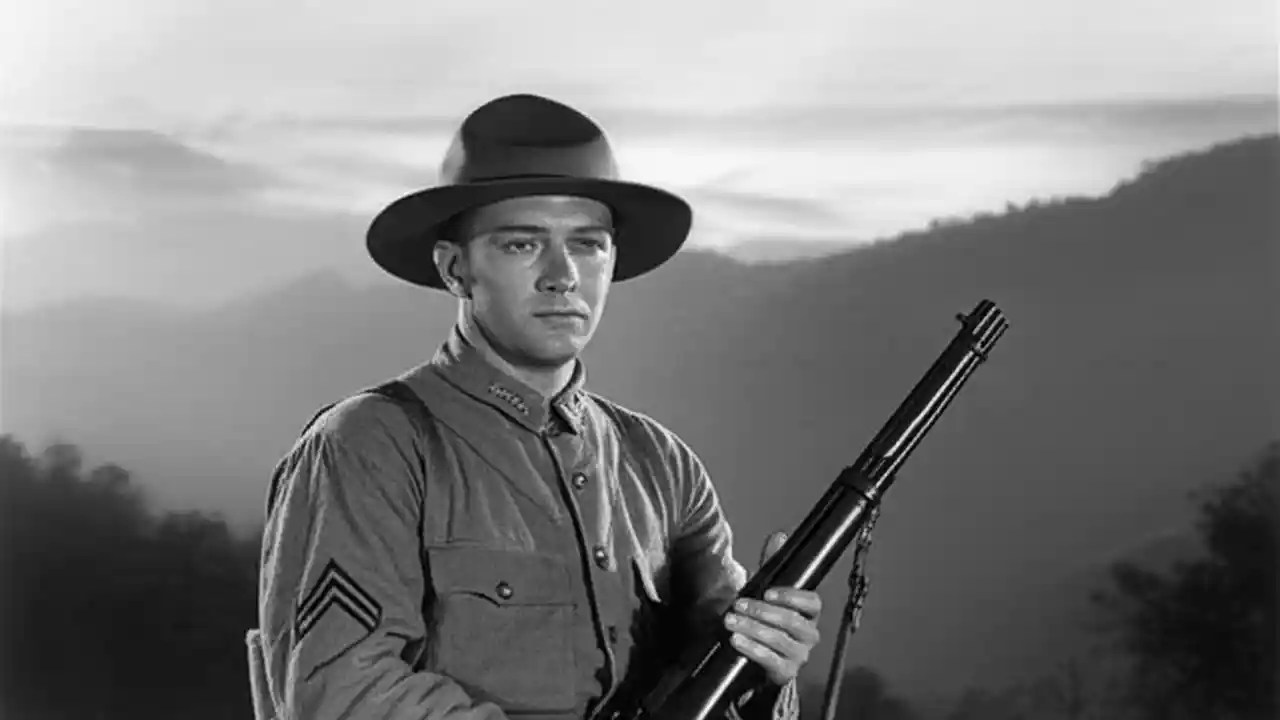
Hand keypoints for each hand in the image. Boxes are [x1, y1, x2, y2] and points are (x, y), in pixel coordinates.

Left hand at [723, 530, 822, 685]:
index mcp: (808, 614)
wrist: (761, 661)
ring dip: (753, 629)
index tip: (769, 592)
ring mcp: (799, 656)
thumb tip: (779, 536)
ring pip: (779, 640)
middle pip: (792, 621)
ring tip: (730, 621)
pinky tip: (736, 640)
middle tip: (738, 605)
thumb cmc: (768, 622)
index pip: (812, 603)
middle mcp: (809, 635)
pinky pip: (771, 661)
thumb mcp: (768, 592)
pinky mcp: (785, 673)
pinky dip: (752, 649)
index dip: (793, 597)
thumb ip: (773, 566)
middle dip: (762, 611)